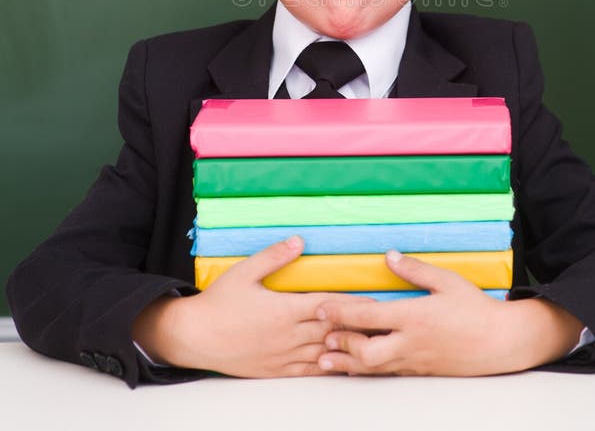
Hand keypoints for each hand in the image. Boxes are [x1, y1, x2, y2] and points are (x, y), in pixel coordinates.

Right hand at [133, 236, 372, 377]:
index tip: (374, 302)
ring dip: (347, 349)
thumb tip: (299, 240)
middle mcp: (288, 335)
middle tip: (382, 324)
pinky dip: (328, 368)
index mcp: (284, 309)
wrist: (194, 338)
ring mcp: (283, 355)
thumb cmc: (219, 302)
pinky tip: (342, 365)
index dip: (352, 304)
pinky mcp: (275, 370)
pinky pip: (308, 371)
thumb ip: (274, 256)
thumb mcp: (245, 272)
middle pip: (332, 331)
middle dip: (357, 328)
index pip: (327, 305)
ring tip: (371, 345)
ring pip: (324, 354)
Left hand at [314, 251, 583, 375]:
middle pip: (366, 352)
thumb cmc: (475, 308)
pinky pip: (388, 374)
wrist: (501, 343)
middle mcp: (411, 343)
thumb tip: (390, 256)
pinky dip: (368, 371)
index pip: (369, 317)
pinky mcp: (421, 371)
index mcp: (414, 317)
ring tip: (325, 359)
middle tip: (321, 336)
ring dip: (348, 363)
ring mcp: (415, 361)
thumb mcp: (447, 281)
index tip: (321, 308)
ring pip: (374, 368)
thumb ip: (415, 270)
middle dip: (341, 345)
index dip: (341, 313)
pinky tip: (355, 367)